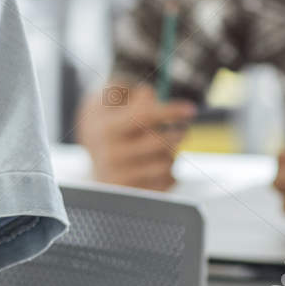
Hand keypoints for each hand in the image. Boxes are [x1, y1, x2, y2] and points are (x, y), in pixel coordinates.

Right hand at [76, 83, 194, 189]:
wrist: (94, 161)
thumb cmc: (106, 125)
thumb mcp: (107, 101)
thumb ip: (126, 91)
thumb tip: (148, 93)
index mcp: (105, 130)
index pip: (143, 117)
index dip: (170, 111)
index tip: (190, 108)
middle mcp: (111, 156)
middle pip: (159, 142)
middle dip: (177, 132)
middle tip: (182, 128)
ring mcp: (122, 178)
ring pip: (167, 163)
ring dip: (171, 153)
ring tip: (162, 148)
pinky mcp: (135, 194)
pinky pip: (168, 180)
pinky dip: (170, 170)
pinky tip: (157, 163)